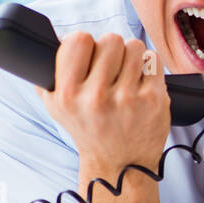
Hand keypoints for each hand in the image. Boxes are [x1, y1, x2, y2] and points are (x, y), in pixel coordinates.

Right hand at [35, 33, 169, 202]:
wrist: (120, 164)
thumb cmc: (89, 129)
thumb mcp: (56, 107)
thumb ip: (49, 73)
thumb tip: (55, 37)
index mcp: (68, 95)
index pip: (78, 40)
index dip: (86, 43)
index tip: (89, 54)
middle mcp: (96, 97)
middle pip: (110, 39)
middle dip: (112, 49)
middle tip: (111, 67)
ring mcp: (127, 99)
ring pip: (135, 46)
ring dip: (132, 56)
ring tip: (127, 75)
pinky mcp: (154, 100)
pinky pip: (154, 60)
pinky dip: (149, 67)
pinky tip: (142, 83)